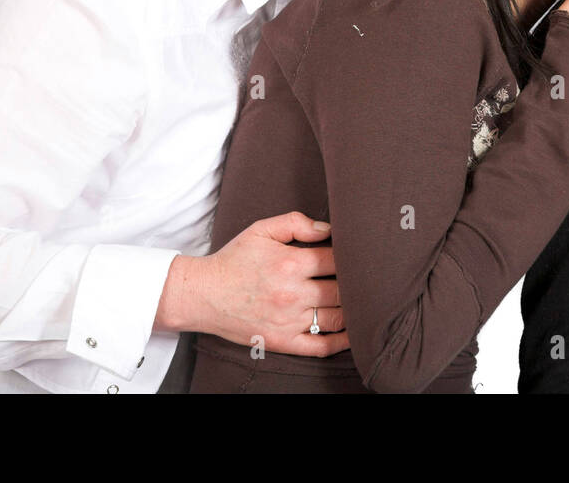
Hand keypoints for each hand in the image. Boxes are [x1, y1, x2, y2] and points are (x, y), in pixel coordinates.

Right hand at [155, 211, 348, 356]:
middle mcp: (292, 294)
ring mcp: (289, 321)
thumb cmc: (233, 260)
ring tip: (362, 301)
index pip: (336, 260)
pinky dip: (342, 341)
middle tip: (366, 279)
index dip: (350, 257)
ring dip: (353, 310)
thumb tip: (328, 229)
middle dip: (356, 283)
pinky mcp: (283, 342)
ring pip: (336, 317)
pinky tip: (352, 332)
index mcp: (290, 263)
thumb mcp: (261, 230)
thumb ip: (296, 223)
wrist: (202, 294)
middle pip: (342, 290)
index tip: (357, 257)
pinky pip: (321, 346)